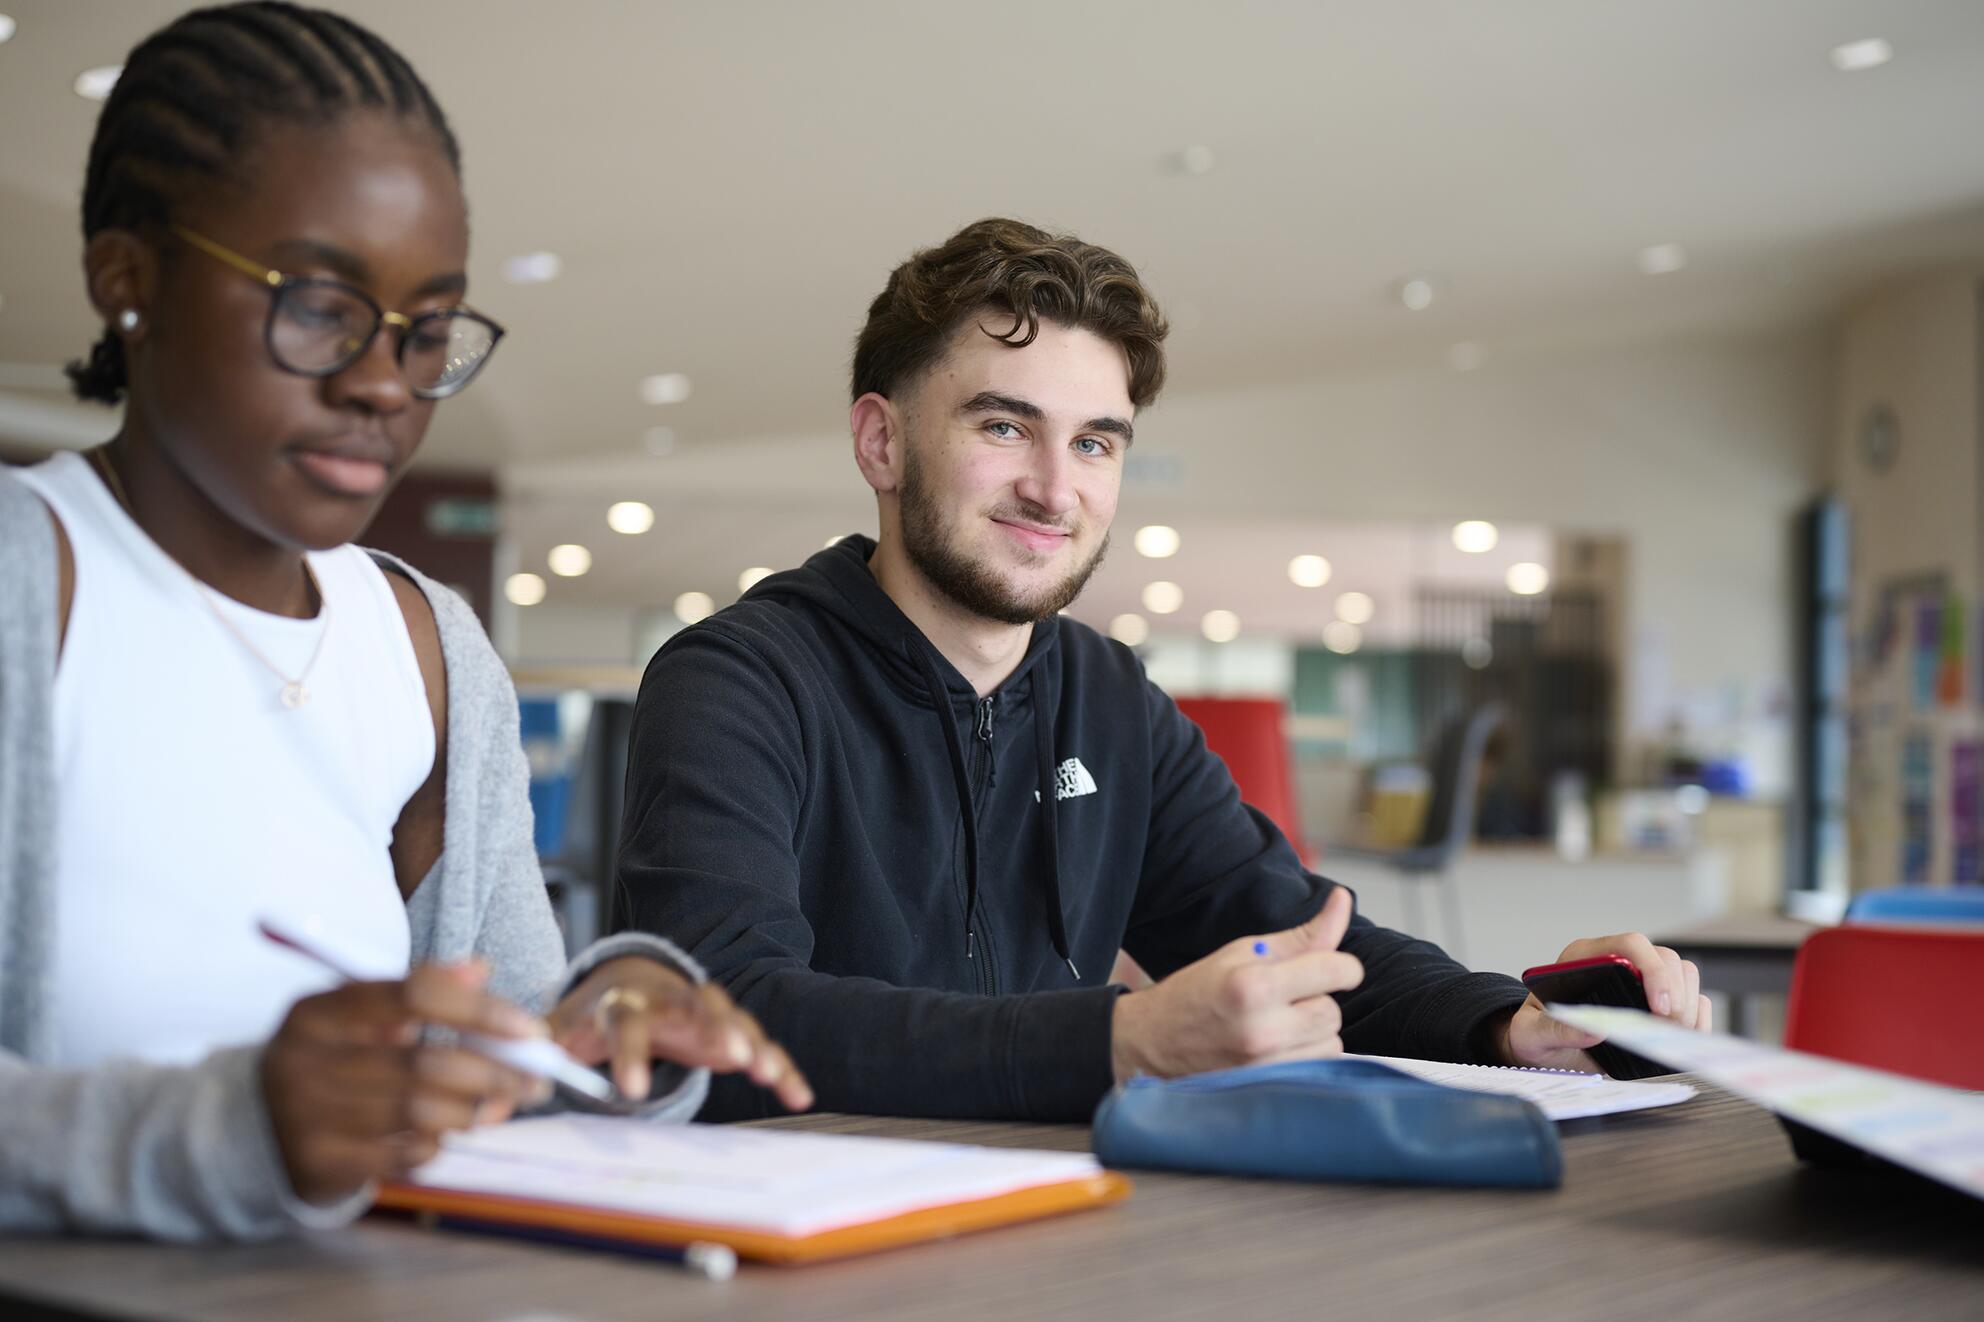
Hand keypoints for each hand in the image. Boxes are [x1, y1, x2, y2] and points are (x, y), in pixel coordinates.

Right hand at [261, 962, 550, 1205]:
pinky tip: (446, 1132)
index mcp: (317, 1010)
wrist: (254, 1128)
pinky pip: (404, 1155)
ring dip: (474, 1109)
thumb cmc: (331, 1059)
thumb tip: (481, 969)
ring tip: (500, 1104)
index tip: (529, 1029)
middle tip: (537, 1079)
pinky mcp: (319, 1165)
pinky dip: (439, 1143)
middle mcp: (304, 1061)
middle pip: (423, 1064)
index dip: (479, 1010)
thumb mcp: (359, 1015)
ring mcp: (307, 1117)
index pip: (413, 996)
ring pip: (419, 1114)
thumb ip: (421, 991)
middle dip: (494, 1072)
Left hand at [547, 956, 812, 1111]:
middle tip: (728, 1053)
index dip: (629, 1053)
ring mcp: (706, 1011)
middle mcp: (671, 999)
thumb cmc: (591, 1014)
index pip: (626, 1022)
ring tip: (767, 1070)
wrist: (629, 981)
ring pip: (734, 1018)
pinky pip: (762, 1046)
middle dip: (714, 1026)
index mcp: (623, 1002)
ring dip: (752, 1041)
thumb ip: (531, 1066)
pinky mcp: (731, 1030)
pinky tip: (800, 1095)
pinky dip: (782, 1067)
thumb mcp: (559, 1032)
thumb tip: (486, 1115)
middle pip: (694, 1006)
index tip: (630, 1093)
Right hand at [1111, 887, 1363, 1080]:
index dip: (1341, 966)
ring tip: (1276, 1023)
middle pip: (1334, 1011)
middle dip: (1317, 1000)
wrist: (1149, 1045)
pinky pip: (1317, 1068)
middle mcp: (1262, 1031)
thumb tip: (1342, 900)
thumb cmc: (1196, 992)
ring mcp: (1265, 1068)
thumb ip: (1301, 936)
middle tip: (1283, 997)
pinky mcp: (1267, 1090)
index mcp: (1253, 986)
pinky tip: (1277, 1046)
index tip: (1332, 968)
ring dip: (1313, 1031)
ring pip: (1331, 1044)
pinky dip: (1305, 1055)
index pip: (1336, 970)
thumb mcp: (1241, 952)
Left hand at [1499, 932, 1712, 1070]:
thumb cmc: (1534, 1036)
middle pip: (1665, 958)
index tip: (1658, 1008)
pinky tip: (1682, 1040)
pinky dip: (1696, 1019)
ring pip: (1684, 974)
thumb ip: (1556, 1031)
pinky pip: (1694, 1000)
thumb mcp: (1532, 1035)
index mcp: (1585, 958)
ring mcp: (1641, 981)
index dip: (1652, 970)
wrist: (1543, 1051)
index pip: (1630, 944)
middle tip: (1667, 1030)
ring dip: (1688, 1006)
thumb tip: (1596, 1031)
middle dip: (1676, 995)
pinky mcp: (1657, 1003)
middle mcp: (1617, 962)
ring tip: (1671, 1036)